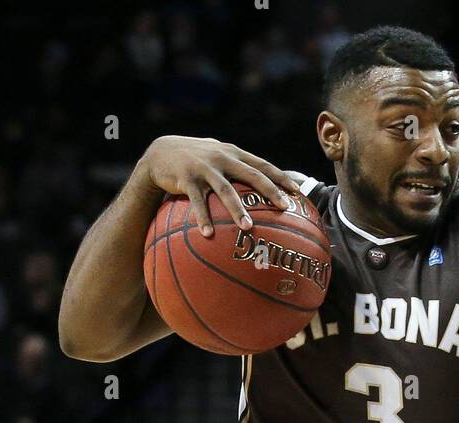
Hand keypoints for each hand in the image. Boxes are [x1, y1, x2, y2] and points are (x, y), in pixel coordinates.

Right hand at [138, 135, 300, 237]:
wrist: (161, 152)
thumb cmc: (196, 161)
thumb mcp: (218, 158)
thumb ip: (238, 170)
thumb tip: (264, 192)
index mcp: (233, 154)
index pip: (262, 165)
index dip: (281, 177)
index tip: (297, 192)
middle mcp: (221, 157)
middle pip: (251, 174)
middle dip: (269, 191)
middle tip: (283, 208)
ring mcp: (204, 167)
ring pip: (225, 189)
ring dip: (237, 209)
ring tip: (248, 228)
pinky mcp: (186, 178)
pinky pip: (197, 201)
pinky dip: (203, 218)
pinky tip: (208, 235)